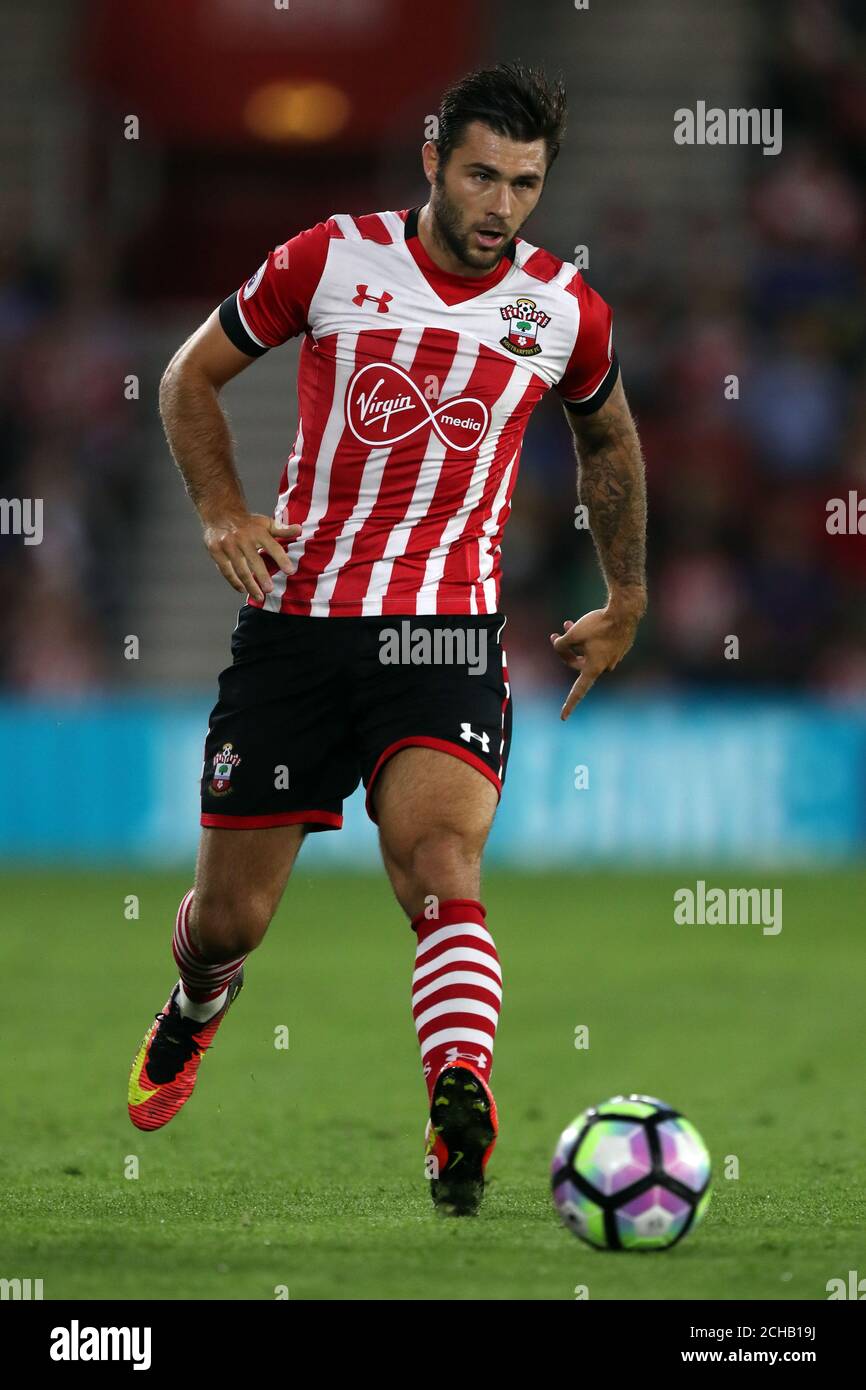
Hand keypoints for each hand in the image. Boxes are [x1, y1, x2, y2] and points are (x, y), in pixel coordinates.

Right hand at [202, 513, 300, 600]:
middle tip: (270, 590)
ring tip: (259, 596)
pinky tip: (243, 590)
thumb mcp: (265, 523)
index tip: (290, 571)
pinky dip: (234, 582)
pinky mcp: (216, 551)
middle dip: (262, 576)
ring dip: (250, 585)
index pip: (272, 546)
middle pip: (254, 560)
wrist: (220, 513)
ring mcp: (228, 545)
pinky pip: (226, 570)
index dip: (281, 559)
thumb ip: (282, 529)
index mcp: (258, 531)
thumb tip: (299, 530)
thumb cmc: (248, 523)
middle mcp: (242, 538)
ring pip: (240, 569)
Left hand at [549, 598, 643, 719]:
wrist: (624, 612)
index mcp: (594, 668)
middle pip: (578, 664)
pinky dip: (591, 638)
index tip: (563, 717)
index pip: (578, 691)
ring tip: (567, 624)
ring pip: (588, 652)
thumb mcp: (572, 634)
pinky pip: (600, 646)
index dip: (569, 704)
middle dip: (566, 651)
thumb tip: (558, 646)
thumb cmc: (598, 624)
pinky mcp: (620, 647)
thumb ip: (560, 645)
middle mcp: (605, 666)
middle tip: (556, 634)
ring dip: (577, 641)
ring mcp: (614, 657)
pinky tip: (589, 623)